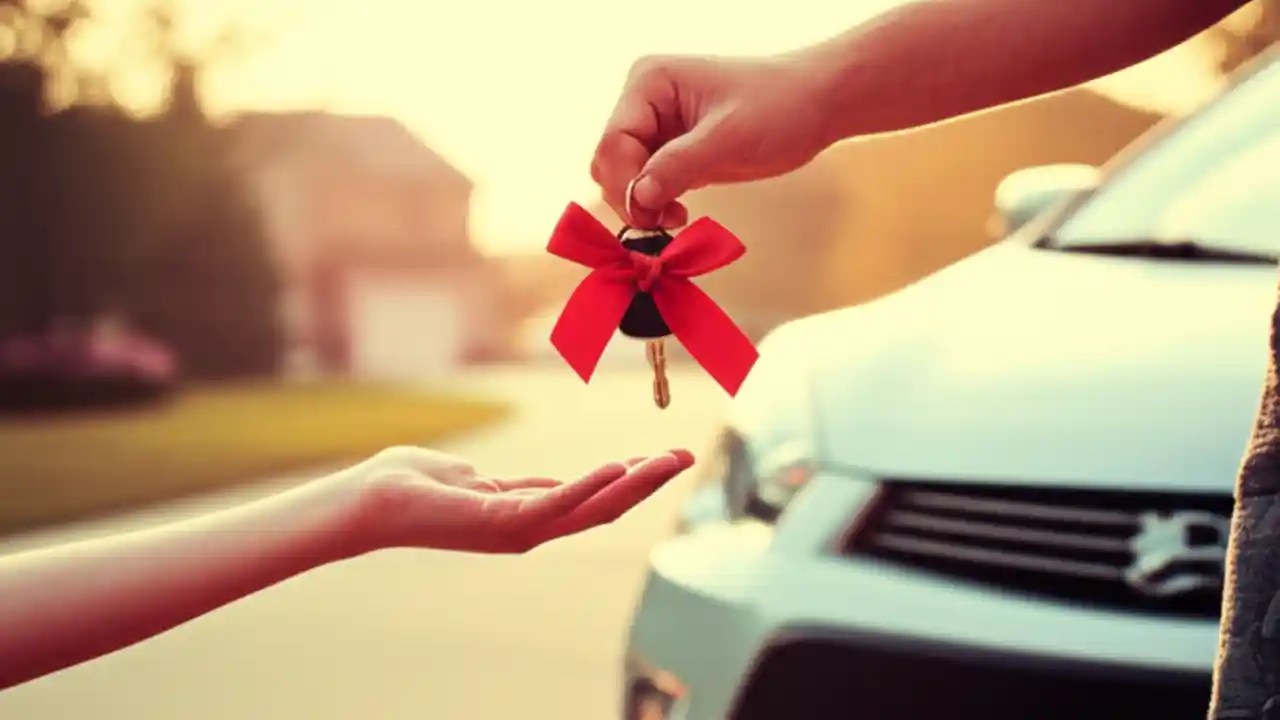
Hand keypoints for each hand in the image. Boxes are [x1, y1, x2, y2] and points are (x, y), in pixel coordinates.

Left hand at [344, 446, 694, 553]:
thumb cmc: (415, 485)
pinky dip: (589, 488)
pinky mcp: (498, 520)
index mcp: (527, 517)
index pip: (592, 500)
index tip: (665, 459)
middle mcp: (528, 529)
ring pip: (589, 508)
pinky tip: (619, 468)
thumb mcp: (480, 483)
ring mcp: (515, 529)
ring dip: (634, 484)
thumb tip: (547, 484)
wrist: (370, 500)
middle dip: (647, 483)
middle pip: (602, 507)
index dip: (632, 481)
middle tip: (687, 457)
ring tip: (667, 460)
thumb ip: (518, 488)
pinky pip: (554, 504)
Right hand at [591, 53, 834, 228]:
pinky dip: (655, 206)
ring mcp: (658, 129)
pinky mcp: (674, 153)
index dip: (624, 183)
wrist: (818, 105)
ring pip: (625, 178)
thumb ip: (678, 165)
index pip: (613, 141)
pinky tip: (678, 215)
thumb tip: (638, 198)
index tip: (649, 215)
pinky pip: (647, 186)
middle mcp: (645, 103)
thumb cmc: (780, 106)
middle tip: (664, 222)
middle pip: (611, 161)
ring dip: (642, 205)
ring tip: (676, 218)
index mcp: (649, 83)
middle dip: (630, 196)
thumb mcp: (728, 136)